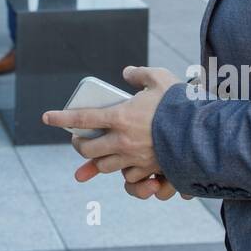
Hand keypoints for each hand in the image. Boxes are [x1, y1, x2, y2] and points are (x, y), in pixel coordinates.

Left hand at [41, 65, 186, 192]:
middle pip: (88, 149)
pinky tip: (122, 164)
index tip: (46, 118)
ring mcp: (134, 158)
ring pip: (104, 166)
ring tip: (96, 154)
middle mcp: (122, 140)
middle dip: (79, 146)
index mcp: (120, 116)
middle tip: (78, 141)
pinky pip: (127, 177)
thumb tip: (126, 73)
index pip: (81, 118)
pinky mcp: (149, 170)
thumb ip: (140, 74)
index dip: (61, 118)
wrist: (204, 134)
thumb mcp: (160, 79)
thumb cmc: (180, 103)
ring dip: (96, 161)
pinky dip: (121, 172)